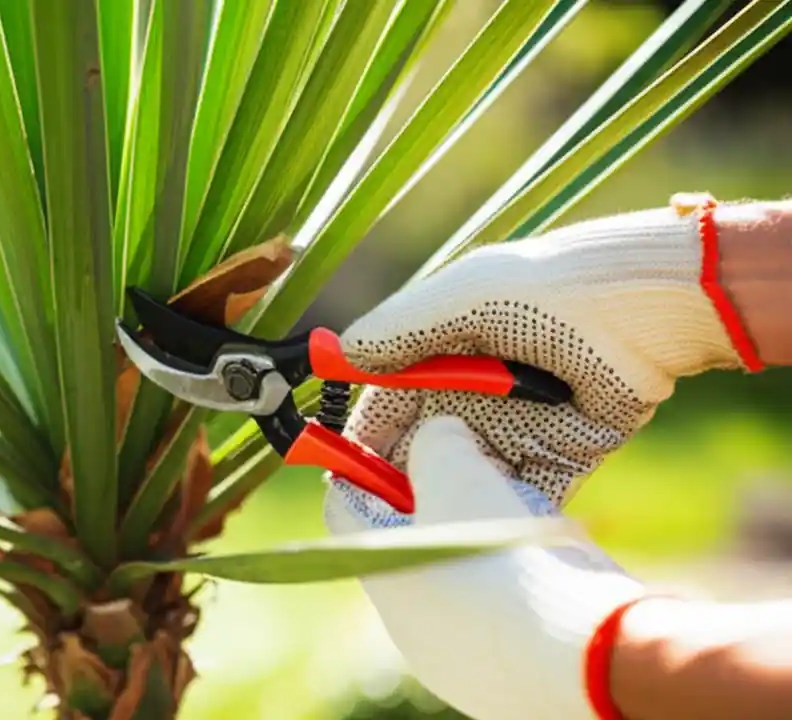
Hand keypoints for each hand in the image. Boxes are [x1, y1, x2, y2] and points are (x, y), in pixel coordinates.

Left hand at [325, 416, 644, 719]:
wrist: (588, 654)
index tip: (394, 446)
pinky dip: (516, 581)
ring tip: (522, 520)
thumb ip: (437, 443)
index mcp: (380, 575)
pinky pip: (497, 612)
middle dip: (439, 500)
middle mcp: (406, 623)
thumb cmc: (505, 560)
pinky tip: (549, 566)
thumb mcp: (459, 471)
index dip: (366, 467)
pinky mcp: (500, 673)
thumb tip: (438, 436)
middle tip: (477, 477)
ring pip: (455, 576)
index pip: (346, 507)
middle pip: (406, 541)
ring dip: (483, 538)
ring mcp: (451, 654)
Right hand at [335, 196, 759, 511]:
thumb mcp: (462, 297)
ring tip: (440, 520)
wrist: (648, 308)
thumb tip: (334, 355)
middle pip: (421, 450)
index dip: (364, 437)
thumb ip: (398, 329)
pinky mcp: (561, 454)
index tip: (343, 471)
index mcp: (443, 352)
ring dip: (452, 499)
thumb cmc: (548, 289)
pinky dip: (504, 511)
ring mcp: (517, 426)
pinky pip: (523, 495)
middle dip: (403, 481)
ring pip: (466, 478)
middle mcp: (474, 391)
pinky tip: (487, 526)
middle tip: (389, 512)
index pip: (387, 404)